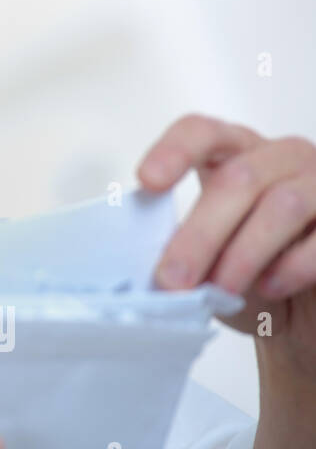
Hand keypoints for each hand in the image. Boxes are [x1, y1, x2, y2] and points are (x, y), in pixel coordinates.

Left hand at [137, 113, 315, 376]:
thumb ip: (183, 248)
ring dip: (245, 253)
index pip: (201, 132)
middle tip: (172, 279)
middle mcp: (281, 157)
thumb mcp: (207, 258)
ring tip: (221, 291)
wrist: (301, 316)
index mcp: (234, 153)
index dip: (174, 150)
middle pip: (238, 179)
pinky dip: (293, 265)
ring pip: (283, 204)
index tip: (147, 183)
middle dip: (200, 234)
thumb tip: (156, 266)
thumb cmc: (248, 278)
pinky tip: (270, 287)